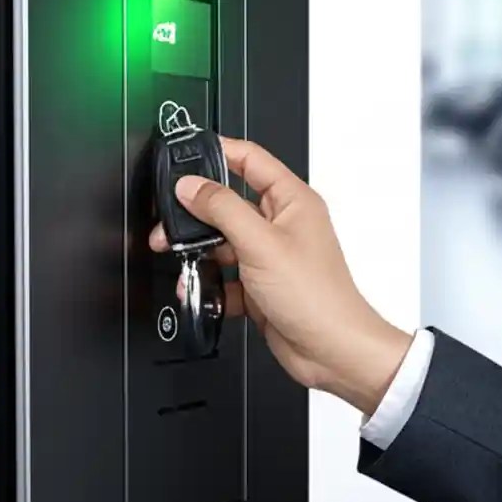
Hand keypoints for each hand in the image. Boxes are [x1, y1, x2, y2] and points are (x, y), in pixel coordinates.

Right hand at [149, 137, 411, 415]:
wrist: (331, 350)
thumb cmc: (317, 297)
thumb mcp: (261, 243)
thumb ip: (222, 209)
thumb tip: (192, 186)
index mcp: (292, 200)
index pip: (250, 159)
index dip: (218, 151)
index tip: (186, 155)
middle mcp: (283, 224)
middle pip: (229, 203)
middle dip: (197, 213)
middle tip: (170, 221)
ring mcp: (271, 256)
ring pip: (224, 242)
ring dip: (200, 253)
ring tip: (181, 260)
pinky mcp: (262, 286)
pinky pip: (228, 277)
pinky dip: (213, 285)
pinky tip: (205, 292)